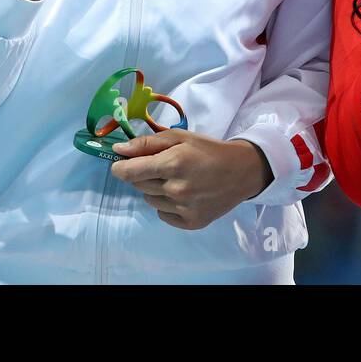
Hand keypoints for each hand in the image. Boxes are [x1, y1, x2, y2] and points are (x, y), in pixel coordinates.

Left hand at [110, 129, 272, 229]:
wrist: (242, 172)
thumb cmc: (208, 150)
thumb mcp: (179, 138)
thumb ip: (146, 143)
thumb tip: (118, 151)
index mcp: (172, 164)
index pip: (130, 172)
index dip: (120, 167)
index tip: (120, 164)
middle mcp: (176, 190)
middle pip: (138, 185)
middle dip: (142, 174)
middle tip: (160, 166)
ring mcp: (184, 209)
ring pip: (150, 200)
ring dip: (155, 189)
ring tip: (175, 180)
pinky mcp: (190, 223)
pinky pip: (163, 214)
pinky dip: (167, 205)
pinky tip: (183, 194)